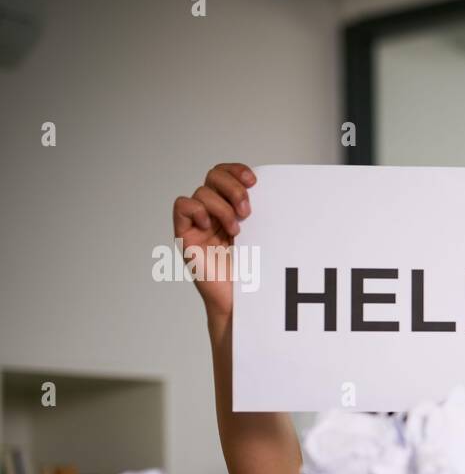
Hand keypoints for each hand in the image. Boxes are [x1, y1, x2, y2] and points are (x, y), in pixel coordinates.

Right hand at [172, 163, 256, 321]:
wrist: (240, 303)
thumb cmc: (254, 273)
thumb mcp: (264, 237)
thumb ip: (262, 214)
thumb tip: (274, 190)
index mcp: (232, 208)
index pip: (228, 174)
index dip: (237, 171)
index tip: (254, 181)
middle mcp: (214, 213)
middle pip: (214, 176)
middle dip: (232, 187)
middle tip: (247, 210)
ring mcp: (199, 223)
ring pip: (202, 191)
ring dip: (222, 207)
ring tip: (236, 229)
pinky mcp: (186, 235)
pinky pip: (182, 206)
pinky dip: (196, 209)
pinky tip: (210, 225)